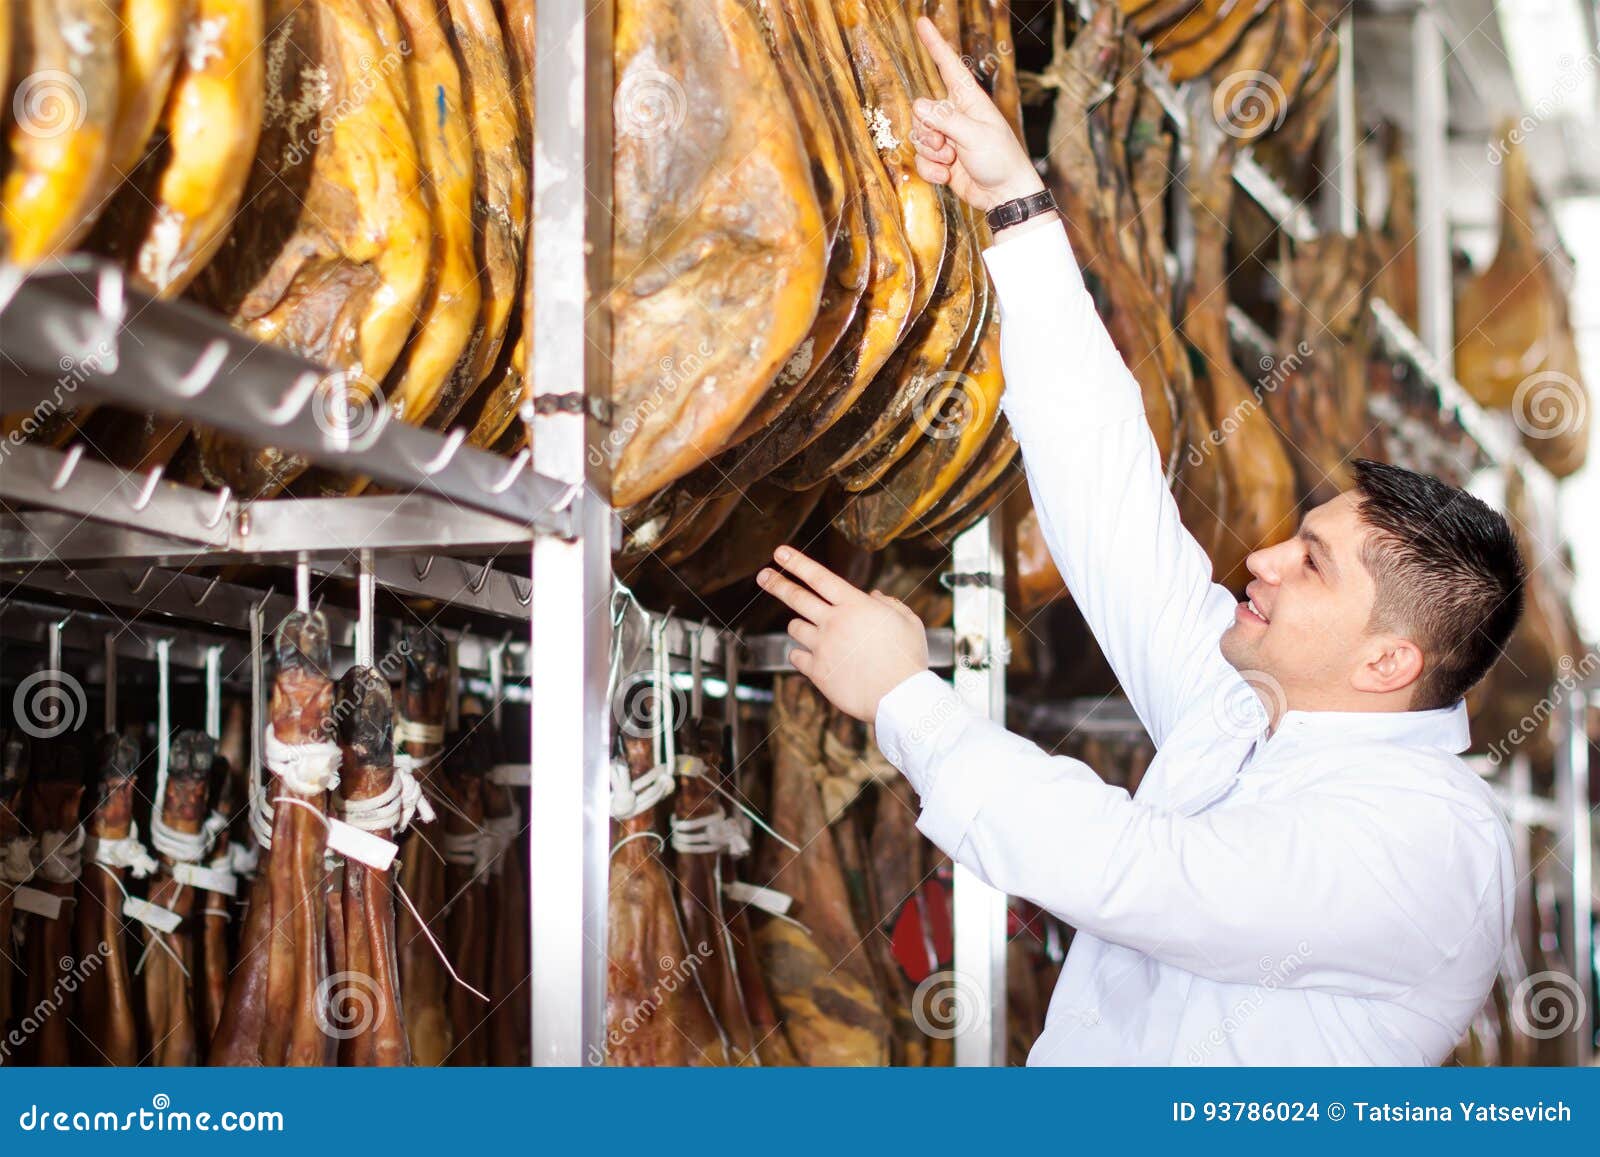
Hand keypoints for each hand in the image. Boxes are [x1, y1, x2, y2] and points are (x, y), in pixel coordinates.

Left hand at [756, 545, 930, 722]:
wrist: (900, 697)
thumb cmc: (908, 658)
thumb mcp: (908, 622)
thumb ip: (890, 604)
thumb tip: (875, 596)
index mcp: (855, 605)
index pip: (818, 576)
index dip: (796, 562)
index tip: (780, 553)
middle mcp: (833, 622)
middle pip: (796, 597)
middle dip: (777, 583)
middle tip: (763, 576)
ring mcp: (822, 647)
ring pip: (795, 628)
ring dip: (801, 626)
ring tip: (815, 632)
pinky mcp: (817, 671)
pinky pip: (796, 656)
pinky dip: (802, 655)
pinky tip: (815, 658)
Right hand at [908, 15, 1043, 212]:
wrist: (1005, 195)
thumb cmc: (1000, 160)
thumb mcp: (974, 135)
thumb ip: (945, 120)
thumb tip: (919, 105)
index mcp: (969, 101)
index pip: (949, 66)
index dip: (935, 45)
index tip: (923, 23)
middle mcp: (956, 116)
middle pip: (921, 110)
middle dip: (926, 131)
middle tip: (944, 147)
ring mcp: (948, 138)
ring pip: (919, 137)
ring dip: (930, 154)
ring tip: (951, 162)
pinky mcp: (942, 160)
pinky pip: (922, 160)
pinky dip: (932, 171)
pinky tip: (947, 177)